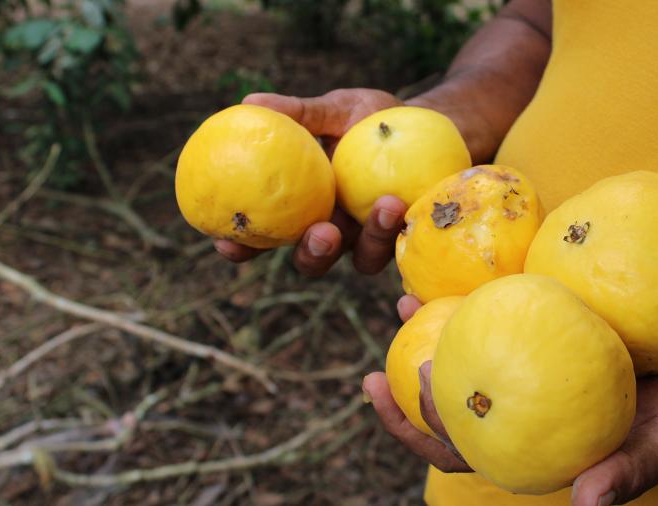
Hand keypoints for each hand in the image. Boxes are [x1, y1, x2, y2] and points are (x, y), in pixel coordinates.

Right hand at [214, 89, 406, 275]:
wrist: (431, 124)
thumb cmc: (374, 117)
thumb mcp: (339, 108)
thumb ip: (300, 113)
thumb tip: (249, 103)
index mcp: (306, 206)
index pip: (265, 234)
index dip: (242, 246)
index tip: (226, 242)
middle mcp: (336, 228)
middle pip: (312, 260)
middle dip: (313, 255)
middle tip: (323, 233)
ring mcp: (373, 236)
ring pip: (363, 258)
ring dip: (372, 239)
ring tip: (386, 204)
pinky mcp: (409, 235)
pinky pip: (403, 242)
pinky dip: (401, 225)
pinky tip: (405, 201)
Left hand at [366, 321, 657, 504]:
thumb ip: (624, 475)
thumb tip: (586, 504)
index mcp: (531, 450)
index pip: (462, 450)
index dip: (425, 430)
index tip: (406, 389)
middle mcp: (519, 418)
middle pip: (449, 412)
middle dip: (404, 397)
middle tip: (374, 370)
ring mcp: (528, 380)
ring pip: (469, 362)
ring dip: (431, 337)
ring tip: (403, 303)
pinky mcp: (547, 344)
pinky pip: (503, 324)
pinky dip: (478, 303)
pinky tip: (462, 273)